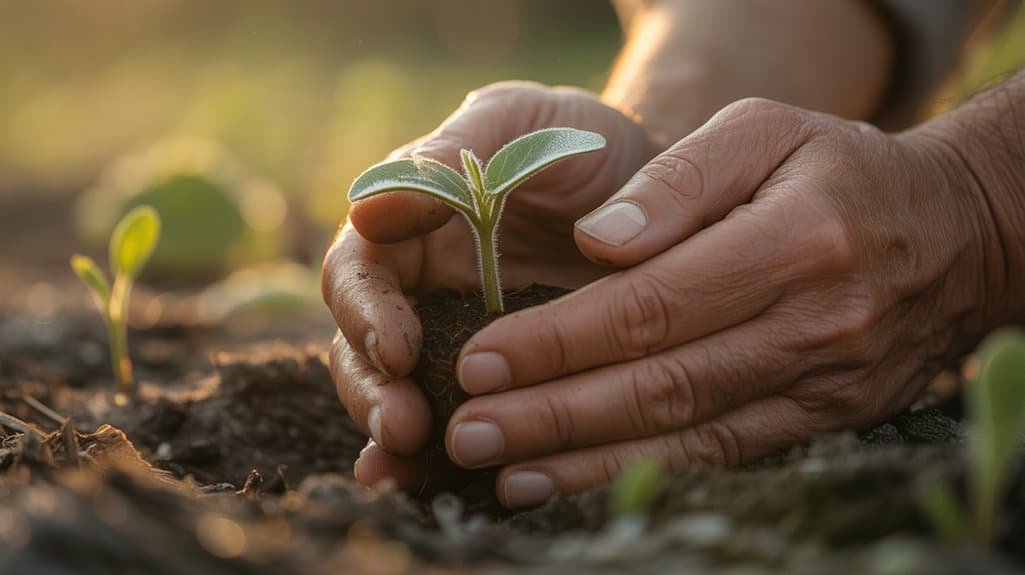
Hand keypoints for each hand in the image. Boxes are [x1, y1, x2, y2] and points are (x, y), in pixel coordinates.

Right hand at [321, 82, 657, 491]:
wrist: (661, 191)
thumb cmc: (581, 143)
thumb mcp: (522, 124)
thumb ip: (455, 151)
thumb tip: (368, 207)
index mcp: (408, 228)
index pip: (357, 274)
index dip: (364, 313)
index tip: (397, 347)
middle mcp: (422, 293)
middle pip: (365, 351)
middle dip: (374, 392)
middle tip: (402, 429)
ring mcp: (461, 345)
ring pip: (407, 399)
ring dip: (401, 441)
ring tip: (413, 474)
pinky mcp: (506, 386)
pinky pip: (470, 425)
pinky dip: (458, 462)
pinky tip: (465, 492)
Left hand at [441, 98, 1000, 506]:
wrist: (956, 236)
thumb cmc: (842, 170)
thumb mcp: (768, 130)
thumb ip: (681, 178)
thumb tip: (598, 242)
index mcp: (796, 241)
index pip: (654, 305)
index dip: (560, 340)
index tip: (482, 359)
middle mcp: (812, 324)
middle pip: (661, 382)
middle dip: (554, 413)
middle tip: (468, 431)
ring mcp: (822, 384)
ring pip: (687, 434)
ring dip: (587, 460)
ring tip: (503, 471)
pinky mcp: (824, 421)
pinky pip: (724, 455)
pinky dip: (645, 474)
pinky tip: (579, 482)